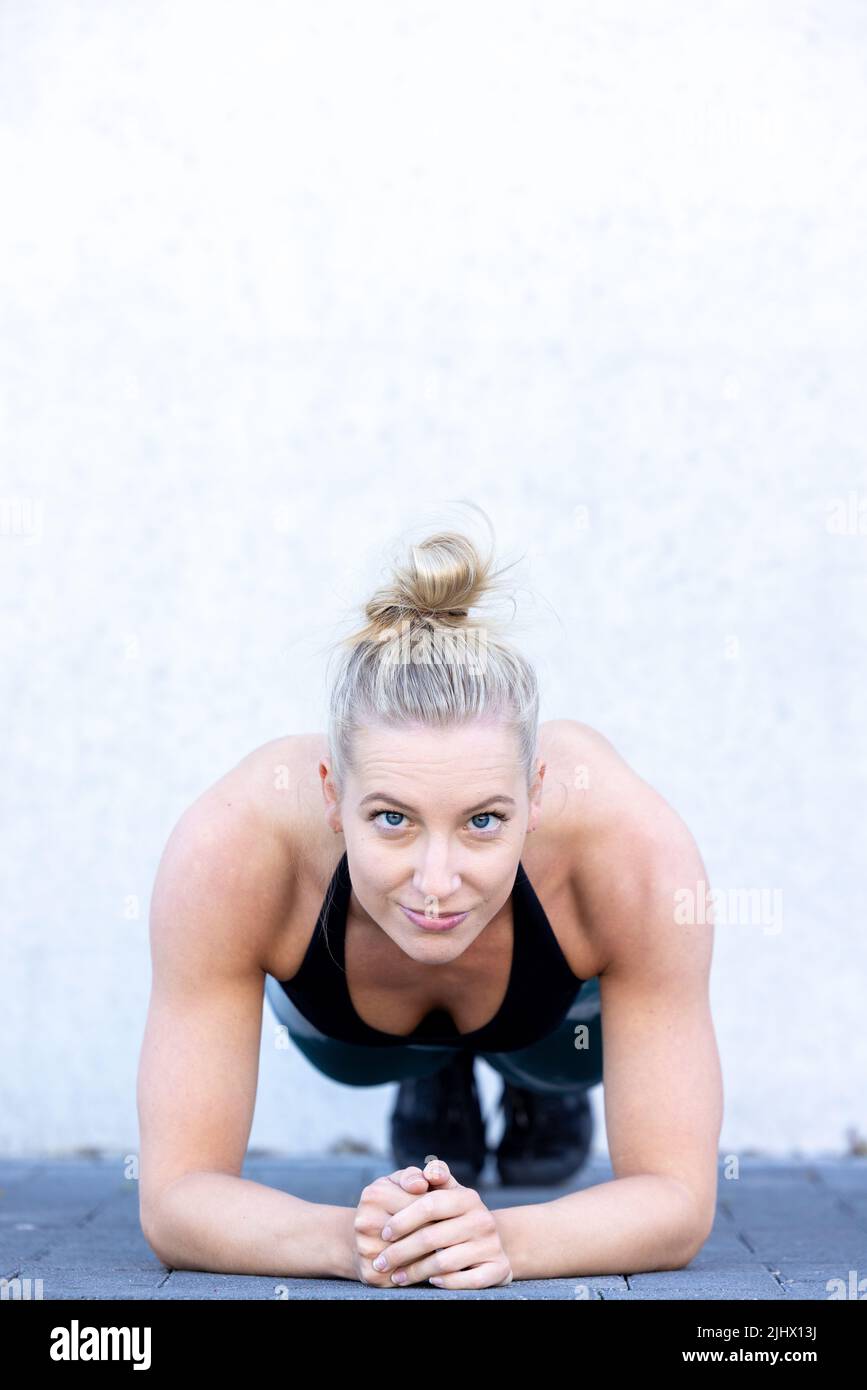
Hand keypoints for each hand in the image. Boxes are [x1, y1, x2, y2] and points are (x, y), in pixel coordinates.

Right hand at [352, 1159, 452, 1286]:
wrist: (363, 1238)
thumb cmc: (390, 1204)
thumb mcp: (400, 1183)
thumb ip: (417, 1175)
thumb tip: (429, 1178)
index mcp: (374, 1194)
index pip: (421, 1203)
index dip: (437, 1210)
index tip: (445, 1214)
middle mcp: (365, 1222)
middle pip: (419, 1229)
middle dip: (435, 1231)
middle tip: (447, 1233)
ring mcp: (365, 1249)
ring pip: (414, 1254)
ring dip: (430, 1252)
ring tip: (437, 1248)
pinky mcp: (370, 1273)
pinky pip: (405, 1274)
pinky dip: (418, 1270)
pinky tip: (423, 1264)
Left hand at [367, 1161, 513, 1289]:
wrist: (490, 1240)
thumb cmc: (455, 1215)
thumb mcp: (447, 1193)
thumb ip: (431, 1178)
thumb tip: (424, 1175)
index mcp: (467, 1197)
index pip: (430, 1204)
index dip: (404, 1219)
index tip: (385, 1233)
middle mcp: (482, 1220)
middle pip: (432, 1237)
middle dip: (400, 1252)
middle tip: (381, 1262)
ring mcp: (492, 1245)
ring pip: (445, 1262)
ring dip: (415, 1271)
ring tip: (397, 1276)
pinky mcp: (499, 1269)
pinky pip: (469, 1280)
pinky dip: (447, 1282)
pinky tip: (431, 1282)